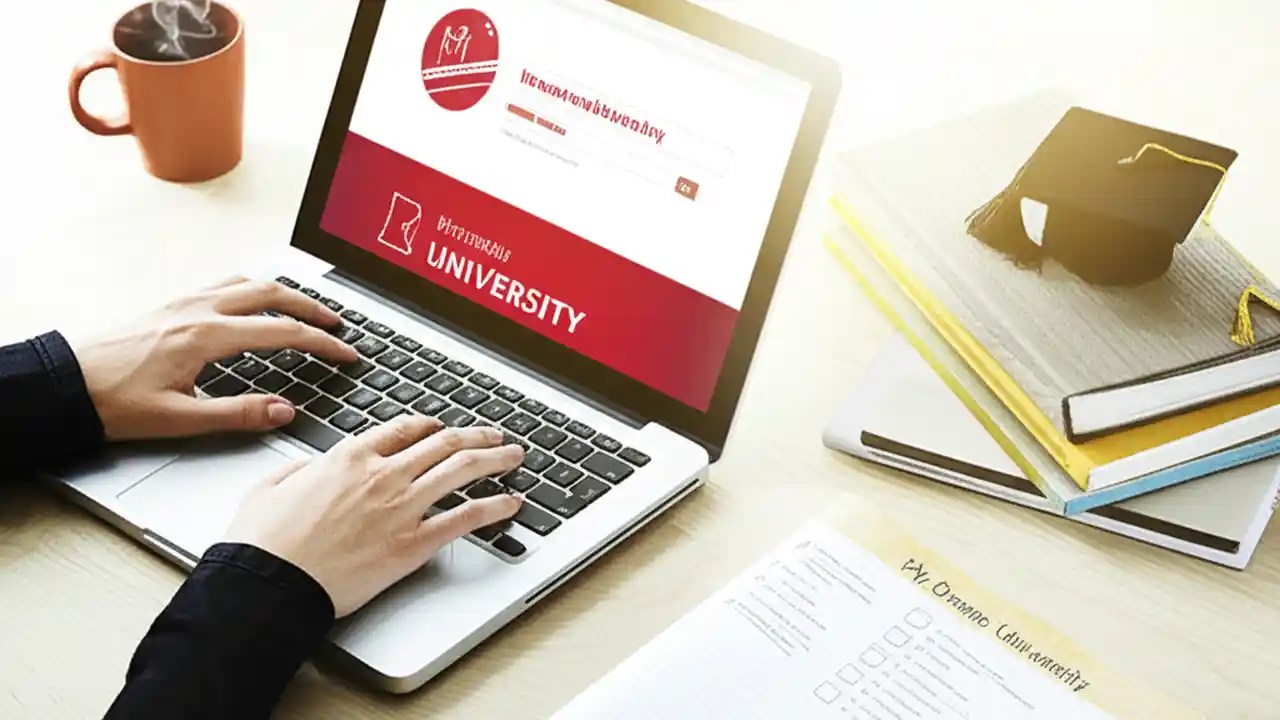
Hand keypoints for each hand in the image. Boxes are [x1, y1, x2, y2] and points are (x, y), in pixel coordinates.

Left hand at [75, 276, 358, 440]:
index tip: (346, 352)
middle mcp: (199, 309)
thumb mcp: (180, 419)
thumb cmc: (115, 402)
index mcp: (207, 336)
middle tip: (337, 323)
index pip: (283, 333)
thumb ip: (238, 414)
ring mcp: (183, 301)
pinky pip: (223, 283)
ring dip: (283, 293)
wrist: (65, 384)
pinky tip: (252, 303)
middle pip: (272, 294)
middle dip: (312, 308)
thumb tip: (285, 411)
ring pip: (247, 282)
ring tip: (304, 309)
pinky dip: (251, 289)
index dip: (322, 343)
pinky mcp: (170, 304)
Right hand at [224, 416, 524, 616]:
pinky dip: (494, 508)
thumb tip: (312, 467)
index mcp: (349, 457)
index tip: (442, 428)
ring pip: (462, 470)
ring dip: (495, 460)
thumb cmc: (263, 543)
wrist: (268, 584)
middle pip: (443, 443)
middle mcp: (382, 475)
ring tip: (514, 457)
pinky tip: (511, 504)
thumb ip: (299, 469)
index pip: (404, 429)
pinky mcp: (413, 544)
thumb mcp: (270, 486)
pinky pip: (465, 518)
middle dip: (475, 437)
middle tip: (494, 437)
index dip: (430, 426)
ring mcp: (401, 507)